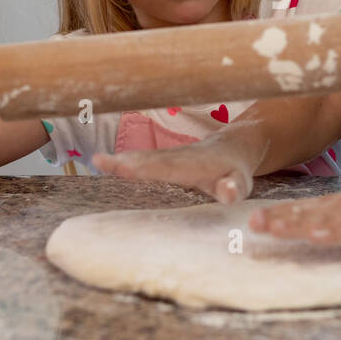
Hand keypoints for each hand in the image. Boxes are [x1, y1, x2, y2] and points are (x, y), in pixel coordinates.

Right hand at [93, 120, 268, 203]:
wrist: (233, 146)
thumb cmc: (236, 172)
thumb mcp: (242, 183)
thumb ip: (234, 188)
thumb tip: (227, 193)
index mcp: (195, 164)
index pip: (168, 167)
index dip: (148, 168)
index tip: (126, 168)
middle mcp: (178, 156)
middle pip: (149, 159)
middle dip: (126, 162)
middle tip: (100, 161)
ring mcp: (169, 154)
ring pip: (142, 156)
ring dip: (120, 159)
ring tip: (97, 160)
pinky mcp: (163, 157)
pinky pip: (142, 158)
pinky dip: (123, 160)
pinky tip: (105, 162)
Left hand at [248, 177, 340, 247]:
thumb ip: (340, 222)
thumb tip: (317, 230)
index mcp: (338, 206)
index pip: (302, 210)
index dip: (278, 215)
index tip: (252, 220)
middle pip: (304, 213)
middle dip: (277, 219)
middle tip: (250, 224)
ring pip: (320, 220)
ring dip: (294, 223)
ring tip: (269, 227)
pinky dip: (331, 232)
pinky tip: (315, 235)